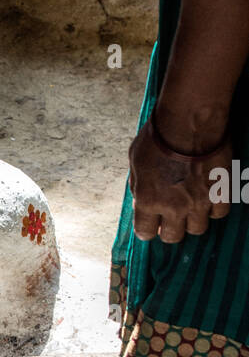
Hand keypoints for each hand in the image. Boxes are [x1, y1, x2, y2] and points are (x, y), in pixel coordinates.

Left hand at [129, 117, 231, 242]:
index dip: (148, 229)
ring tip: (191, 204)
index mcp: (149, 201)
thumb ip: (139, 185)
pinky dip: (214, 207)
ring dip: (193, 219)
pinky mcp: (221, 191)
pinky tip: (209, 196)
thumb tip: (141, 198)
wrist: (189, 120)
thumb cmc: (159, 136)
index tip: (151, 223)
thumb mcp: (135, 161)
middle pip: (173, 237)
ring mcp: (199, 202)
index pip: (146, 233)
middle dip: (170, 228)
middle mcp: (174, 207)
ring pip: (198, 229)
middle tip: (171, 216)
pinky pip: (219, 213)